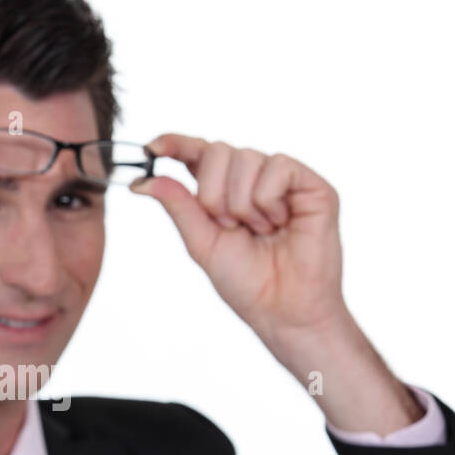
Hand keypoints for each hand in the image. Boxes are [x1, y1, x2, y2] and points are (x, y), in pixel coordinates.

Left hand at [131, 135, 345, 341]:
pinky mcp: (311, 184)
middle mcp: (252, 178)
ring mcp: (282, 179)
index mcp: (223, 191)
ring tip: (260, 231)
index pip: (197, 153)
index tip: (152, 147)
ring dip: (242, 204)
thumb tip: (143, 181)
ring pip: (246, 157)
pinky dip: (269, 199)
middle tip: (231, 227)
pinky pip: (278, 166)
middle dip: (214, 194)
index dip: (175, 144)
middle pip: (218, 151)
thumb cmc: (247, 282)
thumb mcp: (202, 243)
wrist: (283, 310)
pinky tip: (281, 223)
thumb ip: (178, 206)